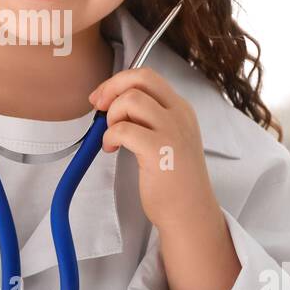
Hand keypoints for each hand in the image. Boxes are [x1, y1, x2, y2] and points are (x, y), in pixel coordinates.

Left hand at [89, 68, 220, 233]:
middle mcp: (179, 115)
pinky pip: (123, 129)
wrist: (190, 213)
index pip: (147, 76)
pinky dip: (109, 137)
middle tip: (99, 107)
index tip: (102, 97)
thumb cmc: (174, 180)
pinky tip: (112, 149)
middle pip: (140, 78)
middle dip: (111, 87)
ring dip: (112, 116)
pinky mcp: (159, 151)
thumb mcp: (169, 138)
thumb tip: (112, 102)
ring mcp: (172, 131)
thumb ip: (149, 118)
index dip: (118, 81)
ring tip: (112, 136)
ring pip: (130, 100)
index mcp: (180, 109)